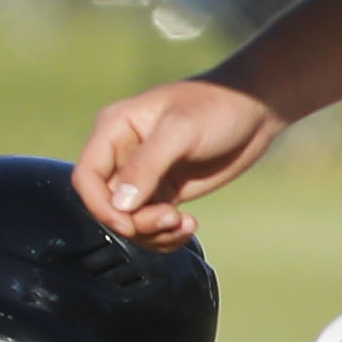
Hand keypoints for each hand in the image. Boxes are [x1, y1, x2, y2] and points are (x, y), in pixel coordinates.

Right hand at [74, 78, 284, 244]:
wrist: (255, 110)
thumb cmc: (217, 107)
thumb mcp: (180, 131)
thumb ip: (146, 166)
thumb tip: (120, 206)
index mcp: (114, 129)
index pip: (86, 177)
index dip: (100, 206)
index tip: (128, 223)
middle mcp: (121, 153)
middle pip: (107, 205)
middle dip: (136, 222)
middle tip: (171, 219)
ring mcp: (142, 175)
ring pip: (128, 220)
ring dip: (153, 232)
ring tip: (185, 224)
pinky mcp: (164, 191)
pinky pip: (150, 224)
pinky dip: (166, 235)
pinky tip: (190, 225)